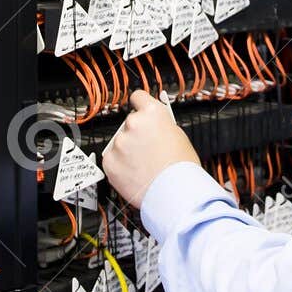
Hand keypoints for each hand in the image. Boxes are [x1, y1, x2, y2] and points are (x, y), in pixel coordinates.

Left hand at [102, 90, 200, 208]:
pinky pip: (112, 159)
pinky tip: (135, 172)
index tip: (139, 110)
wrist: (175, 193)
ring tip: (144, 164)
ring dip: (128, 150)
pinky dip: (120, 165)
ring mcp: (119, 143)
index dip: (139, 105)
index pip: (138, 97)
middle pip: (129, 123)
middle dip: (136, 134)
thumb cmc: (182, 168)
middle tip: (148, 149)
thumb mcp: (178, 135)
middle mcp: (133, 123)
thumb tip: (154, 126)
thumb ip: (161, 126)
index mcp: (153, 113)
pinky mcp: (110, 161)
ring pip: (120, 142)